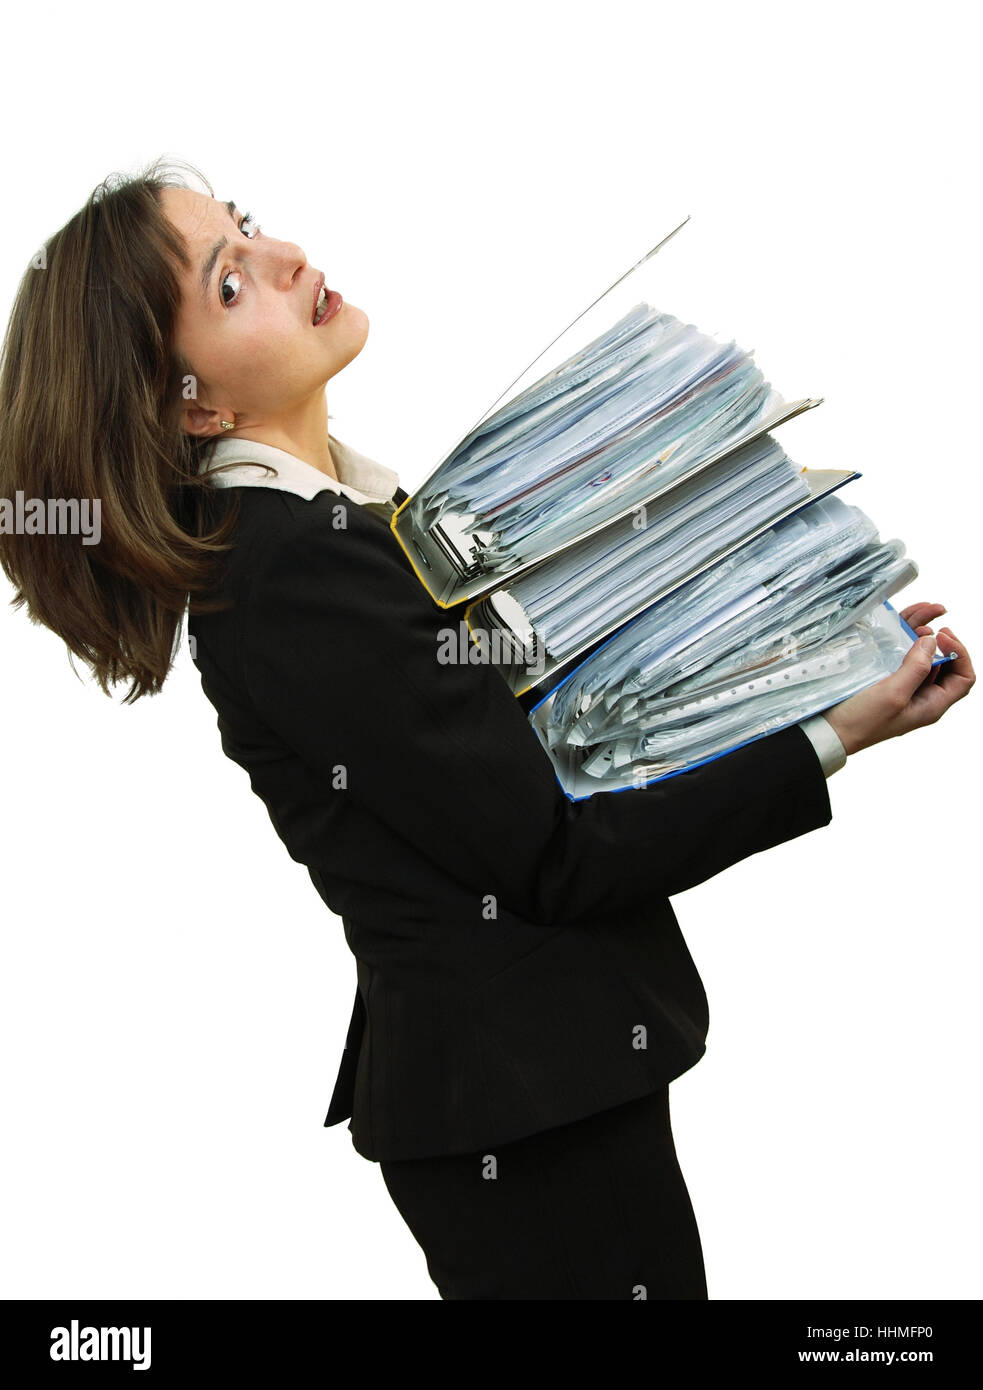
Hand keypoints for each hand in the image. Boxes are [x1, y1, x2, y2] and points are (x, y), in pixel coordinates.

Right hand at [822, 602, 974, 756]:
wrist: (830, 729)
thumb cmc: (862, 721)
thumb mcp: (894, 694)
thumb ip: (917, 667)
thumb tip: (932, 641)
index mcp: (931, 704)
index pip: (963, 678)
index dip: (960, 654)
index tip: (942, 638)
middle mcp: (922, 695)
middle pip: (945, 663)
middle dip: (941, 641)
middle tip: (929, 626)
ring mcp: (904, 686)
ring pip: (923, 656)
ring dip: (923, 635)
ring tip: (918, 616)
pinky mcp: (886, 679)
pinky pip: (902, 656)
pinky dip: (904, 639)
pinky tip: (900, 625)